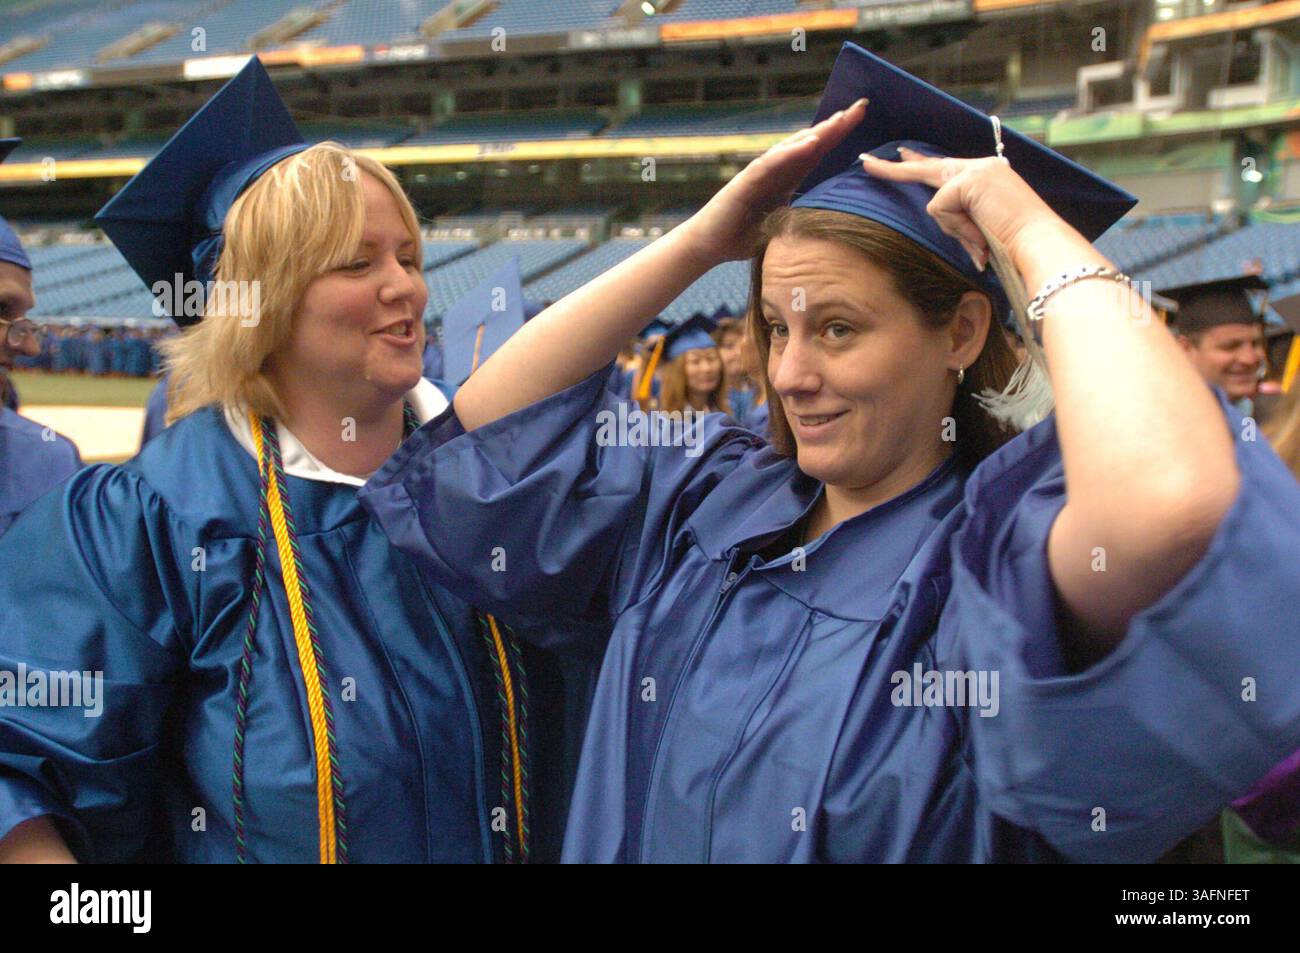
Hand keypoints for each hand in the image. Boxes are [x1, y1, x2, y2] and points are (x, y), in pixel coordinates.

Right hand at [680, 99, 868, 264]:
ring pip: (793, 147)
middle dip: (835, 125)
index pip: (818, 152)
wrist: (710, 245)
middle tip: (861, 106)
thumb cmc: (743, 236)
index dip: (839, 135)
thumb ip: (803, 216)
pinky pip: (772, 163)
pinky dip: (791, 152)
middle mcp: (776, 169)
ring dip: (817, 132)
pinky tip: (811, 143)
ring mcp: (761, 173)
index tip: (861, 117)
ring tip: (840, 119)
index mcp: (787, 178)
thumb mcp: (783, 225)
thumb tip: (833, 223)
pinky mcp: (746, 181)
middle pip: (810, 143)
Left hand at [859, 148, 1065, 272]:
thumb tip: (941, 217)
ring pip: (937, 202)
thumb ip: (960, 221)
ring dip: (956, 228)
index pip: (944, 166)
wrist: (1036, 241)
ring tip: (983, 236)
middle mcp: (981, 167)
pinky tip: (980, 229)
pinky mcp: (969, 180)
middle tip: (863, 161)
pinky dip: (958, 227)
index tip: (900, 154)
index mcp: (985, 176)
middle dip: (893, 170)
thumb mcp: (980, 229)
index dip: (918, 163)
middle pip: (927, 168)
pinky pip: (942, 210)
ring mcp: (975, 170)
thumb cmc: (1014, 243)